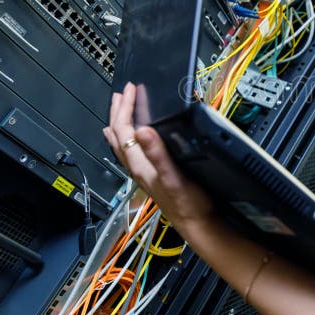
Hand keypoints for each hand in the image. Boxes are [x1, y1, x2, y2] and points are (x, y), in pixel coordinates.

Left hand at [103, 82, 214, 229]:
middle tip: (122, 93)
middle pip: (118, 135)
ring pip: (122, 143)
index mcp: (140, 164)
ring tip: (120, 110)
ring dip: (121, 123)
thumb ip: (158, 154)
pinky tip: (135, 138)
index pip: (124, 129)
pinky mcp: (151, 175)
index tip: (130, 90)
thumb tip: (144, 130)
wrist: (196, 224)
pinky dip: (128, 138)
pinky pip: (131, 152)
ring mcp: (142, 171)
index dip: (125, 108)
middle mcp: (137, 167)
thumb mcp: (174, 177)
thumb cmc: (188, 204)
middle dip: (118, 111)